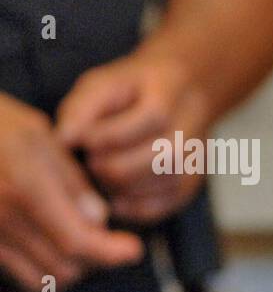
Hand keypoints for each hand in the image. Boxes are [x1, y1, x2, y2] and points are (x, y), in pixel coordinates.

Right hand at [0, 92, 144, 291]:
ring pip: (40, 279)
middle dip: (92, 260)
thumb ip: (70, 181)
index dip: (110, 252)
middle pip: (63, 268)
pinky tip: (48, 244)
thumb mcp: (36, 136)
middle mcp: (0, 217)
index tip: (133, 250)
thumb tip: (98, 220)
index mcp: (23, 188)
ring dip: (67, 268)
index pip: (76, 241)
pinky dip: (39, 269)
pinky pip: (16, 273)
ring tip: (75, 239)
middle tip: (102, 238)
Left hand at [56, 43, 211, 224]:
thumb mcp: (108, 81)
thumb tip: (63, 140)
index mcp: (162, 110)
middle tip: (92, 153)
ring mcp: (189, 170)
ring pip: (133, 194)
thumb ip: (83, 107)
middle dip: (97, 164)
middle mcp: (182, 144)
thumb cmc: (141, 87)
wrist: (191, 91)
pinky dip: (128, 205)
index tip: (83, 133)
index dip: (87, 140)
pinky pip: (151, 210)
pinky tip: (118, 190)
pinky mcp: (189, 189)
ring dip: (110, 184)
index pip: (112, 139)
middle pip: (121, 172)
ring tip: (107, 165)